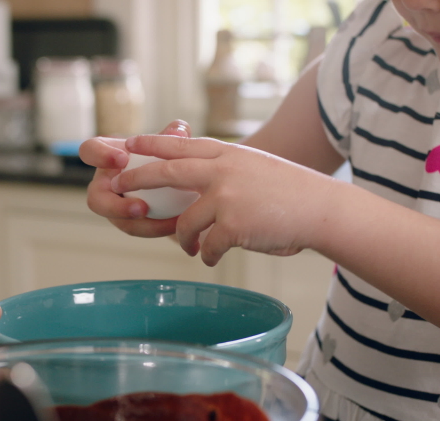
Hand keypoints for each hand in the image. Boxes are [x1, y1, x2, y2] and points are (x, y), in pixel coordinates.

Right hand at [80, 120, 191, 237]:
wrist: (171, 180)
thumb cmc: (162, 153)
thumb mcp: (167, 141)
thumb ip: (173, 133)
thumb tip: (179, 131)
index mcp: (106, 156)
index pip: (90, 151)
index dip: (100, 156)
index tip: (122, 159)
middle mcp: (104, 184)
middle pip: (95, 200)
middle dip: (115, 207)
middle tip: (142, 208)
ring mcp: (114, 206)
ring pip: (117, 221)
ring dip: (140, 225)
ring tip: (167, 223)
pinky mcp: (128, 223)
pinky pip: (138, 229)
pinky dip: (157, 228)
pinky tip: (178, 224)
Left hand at [112, 135, 341, 265]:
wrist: (322, 209)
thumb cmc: (293, 191)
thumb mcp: (256, 166)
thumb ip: (226, 169)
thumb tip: (197, 184)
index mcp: (228, 153)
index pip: (181, 145)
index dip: (153, 143)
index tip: (131, 142)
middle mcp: (222, 170)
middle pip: (167, 172)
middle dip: (139, 179)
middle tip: (118, 185)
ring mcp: (225, 197)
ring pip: (185, 222)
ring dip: (184, 239)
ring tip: (191, 247)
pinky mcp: (232, 225)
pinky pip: (207, 247)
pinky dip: (208, 256)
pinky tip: (213, 259)